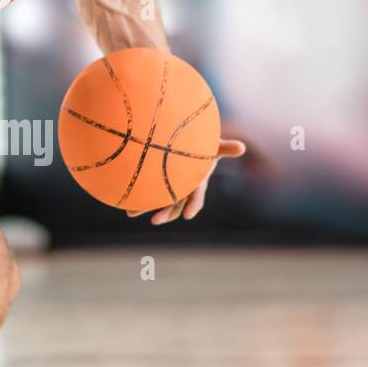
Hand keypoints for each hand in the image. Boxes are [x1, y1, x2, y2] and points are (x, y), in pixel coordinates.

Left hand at [126, 138, 245, 224]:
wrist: (187, 146)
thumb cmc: (202, 146)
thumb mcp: (214, 146)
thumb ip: (226, 148)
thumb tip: (242, 146)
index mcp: (197, 182)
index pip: (196, 196)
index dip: (193, 205)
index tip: (189, 215)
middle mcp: (183, 189)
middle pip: (175, 205)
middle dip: (165, 213)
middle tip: (155, 220)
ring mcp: (170, 188)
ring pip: (158, 201)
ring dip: (145, 208)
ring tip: (130, 212)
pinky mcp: (159, 185)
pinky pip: (149, 193)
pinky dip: (138, 197)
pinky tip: (125, 202)